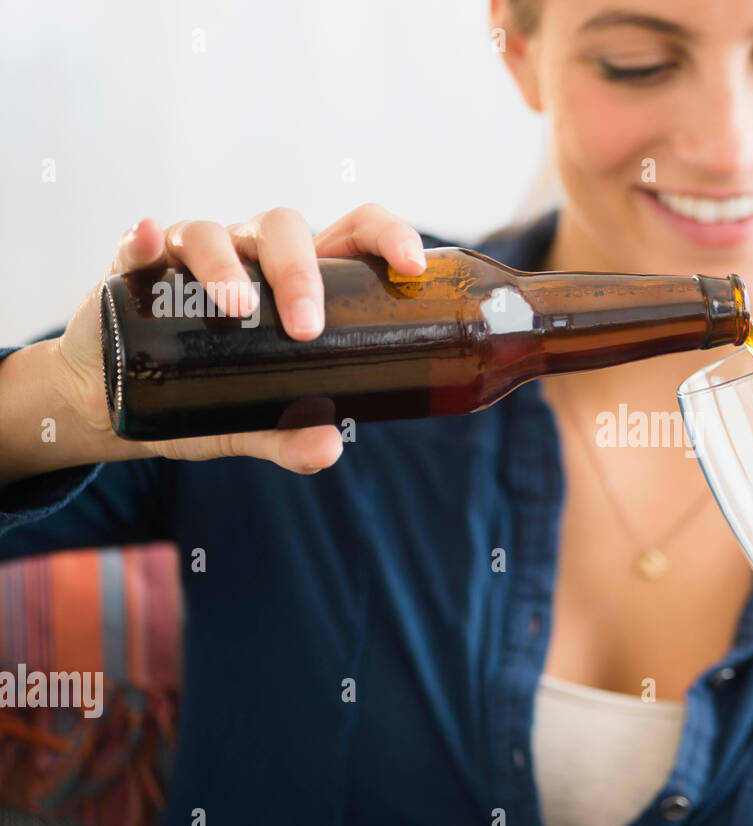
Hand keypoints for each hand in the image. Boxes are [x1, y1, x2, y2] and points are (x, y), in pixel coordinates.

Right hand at [53, 203, 427, 473]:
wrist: (121, 401)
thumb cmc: (206, 394)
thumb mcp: (253, 424)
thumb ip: (291, 436)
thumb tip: (328, 448)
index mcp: (298, 279)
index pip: (353, 233)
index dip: (387, 236)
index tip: (411, 266)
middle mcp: (250, 256)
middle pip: (284, 230)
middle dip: (300, 274)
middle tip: (306, 329)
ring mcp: (191, 257)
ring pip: (213, 236)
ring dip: (227, 266)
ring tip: (237, 309)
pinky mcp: (134, 268)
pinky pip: (137, 242)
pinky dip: (143, 238)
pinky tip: (148, 245)